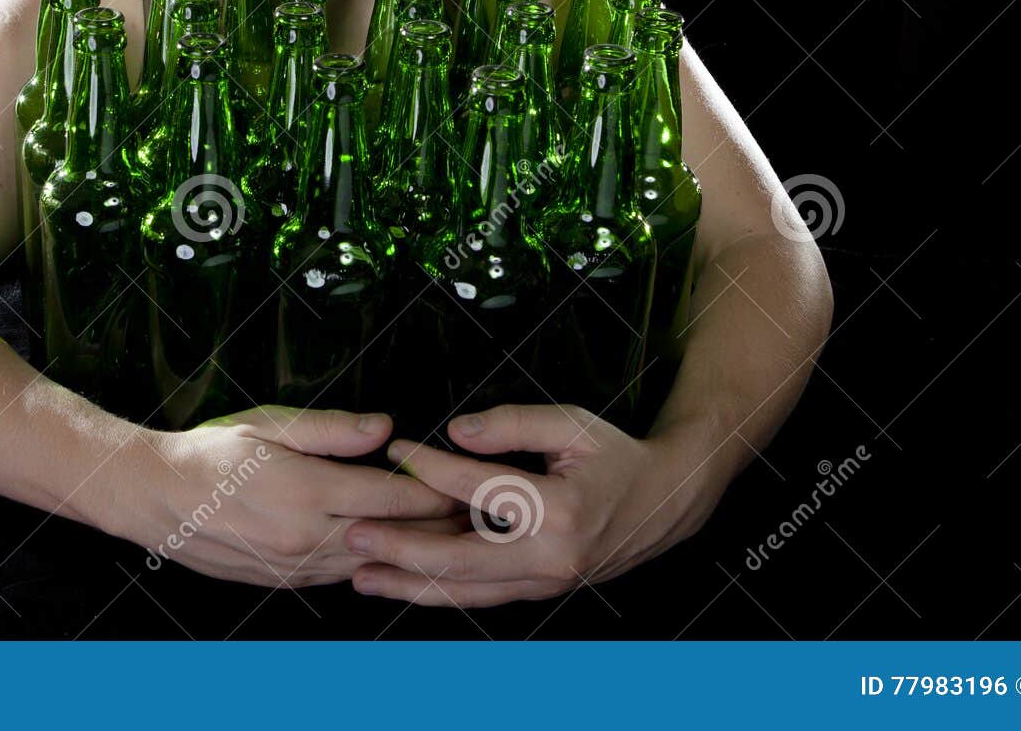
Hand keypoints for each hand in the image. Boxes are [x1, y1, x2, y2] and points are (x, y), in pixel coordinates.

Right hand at [135, 405, 463, 587]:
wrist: (156, 497)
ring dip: (408, 550)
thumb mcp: (271, 422)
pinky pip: (340, 575)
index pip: (391, 496)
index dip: (433, 490)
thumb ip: (332, 428)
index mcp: (306, 491)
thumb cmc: (213, 451)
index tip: (463, 481)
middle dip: (435, 525)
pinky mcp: (282, 581)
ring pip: (369, 562)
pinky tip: (390, 553)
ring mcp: (293, 565)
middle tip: (472, 513)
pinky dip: (371, 564)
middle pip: (390, 536)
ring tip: (446, 535)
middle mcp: (304, 536)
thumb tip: (384, 429)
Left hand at [342, 403, 729, 606]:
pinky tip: (404, 585)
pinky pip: (481, 598)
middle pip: (463, 560)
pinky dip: (439, 594)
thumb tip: (455, 431)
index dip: (434, 468)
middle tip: (356, 535)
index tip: (397, 451)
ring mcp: (546, 581)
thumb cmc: (614, 456)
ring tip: (361, 575)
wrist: (664, 502)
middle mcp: (552, 556)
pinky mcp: (539, 590)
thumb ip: (512, 423)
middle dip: (403, 549)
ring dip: (411, 585)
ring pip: (467, 592)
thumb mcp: (571, 423)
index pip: (481, 488)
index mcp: (561, 509)